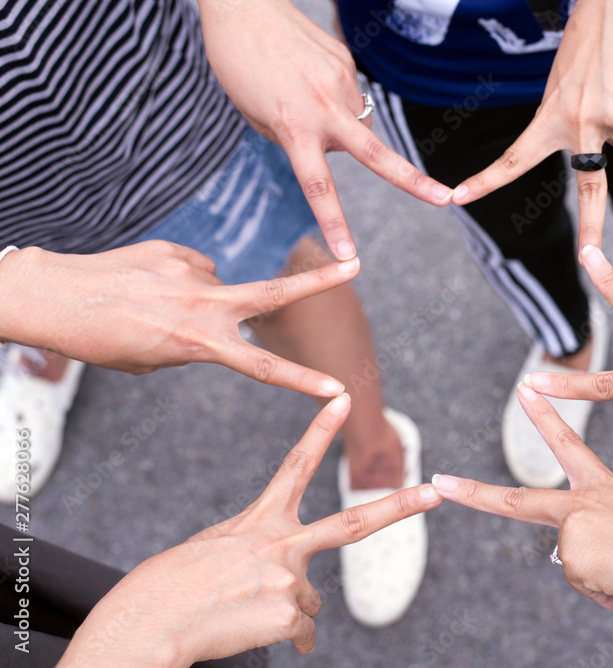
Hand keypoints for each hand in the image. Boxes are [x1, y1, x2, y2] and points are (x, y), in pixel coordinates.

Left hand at [0, 241, 356, 396]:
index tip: (338, 390)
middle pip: (276, 292)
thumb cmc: (102, 340)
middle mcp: (204, 303)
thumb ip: (196, 334)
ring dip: (197, 299)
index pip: (264, 368)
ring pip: (217, 285)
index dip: (305, 382)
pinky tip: (146, 285)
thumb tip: (219, 293)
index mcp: (199, 343)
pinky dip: (178, 279)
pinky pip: (193, 268)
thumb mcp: (153, 359)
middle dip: (319, 281)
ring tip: (151, 304)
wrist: (56, 296)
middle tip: (355, 265)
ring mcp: (191, 271)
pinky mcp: (175, 249)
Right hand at [57, 396, 442, 665]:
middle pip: (355, 525)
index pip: (296, 465)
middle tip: (435, 493)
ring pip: (310, 600)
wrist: (150, 621)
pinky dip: (283, 638)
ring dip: (284, 611)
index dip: (321, 430)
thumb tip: (302, 598)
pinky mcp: (289, 613)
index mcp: (259, 519)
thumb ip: (265, 557)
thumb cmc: (171, 587)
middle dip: (400, 507)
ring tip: (240, 611)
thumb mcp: (219, 552)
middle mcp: (282, 542)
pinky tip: (246, 629)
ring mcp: (290, 576)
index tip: (344, 399)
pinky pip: (301, 632)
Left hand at [197, 0, 451, 259]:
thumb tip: (342, 140)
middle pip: (377, 155)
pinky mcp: (347, 62)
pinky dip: (334, 97)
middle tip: (446, 199)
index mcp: (294, 128)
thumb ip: (300, 138)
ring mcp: (341, 82)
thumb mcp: (258, 117)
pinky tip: (309, 76)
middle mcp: (324, 107)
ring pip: (356, 122)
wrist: (243, 8)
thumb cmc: (239, 67)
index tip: (349, 256)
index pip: (318, 187)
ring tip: (302, 96)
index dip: (334, 224)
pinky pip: (350, 95)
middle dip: (414, 181)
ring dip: (340, 124)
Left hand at [432, 385, 612, 609]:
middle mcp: (583, 503)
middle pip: (517, 502)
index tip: (525, 389)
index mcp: (604, 489)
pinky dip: (606, 591)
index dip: (544, 417)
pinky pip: (584, 582)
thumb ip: (601, 540)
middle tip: (440, 481)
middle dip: (474, 492)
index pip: (567, 444)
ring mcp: (574, 529)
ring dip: (603, 576)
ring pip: (573, 563)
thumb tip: (582, 567)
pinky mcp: (573, 555)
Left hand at [452, 0, 612, 251]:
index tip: (458, 198)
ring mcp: (606, 120)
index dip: (487, 180)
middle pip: (589, 190)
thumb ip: (576, 122)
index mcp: (549, 118)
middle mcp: (576, 125)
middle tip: (588, 260)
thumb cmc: (590, 43)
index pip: (514, 157)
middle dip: (591, 230)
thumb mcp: (567, 85)